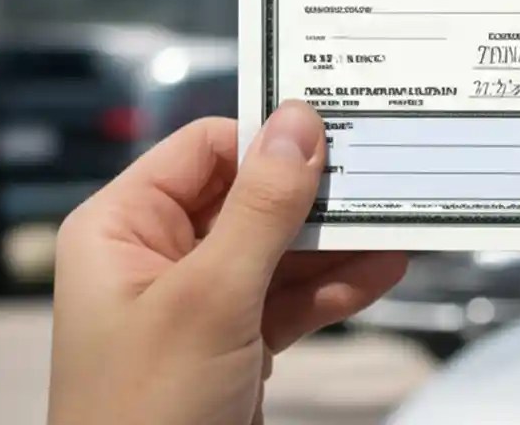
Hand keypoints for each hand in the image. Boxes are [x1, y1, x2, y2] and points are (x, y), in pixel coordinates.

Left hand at [48, 102, 406, 424]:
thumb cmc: (146, 408)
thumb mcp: (211, 297)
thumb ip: (261, 209)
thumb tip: (299, 124)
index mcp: (124, 228)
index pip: (206, 150)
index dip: (269, 141)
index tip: (336, 134)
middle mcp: (158, 254)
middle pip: (251, 198)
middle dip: (315, 197)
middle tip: (379, 181)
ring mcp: (201, 299)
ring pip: (280, 249)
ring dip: (336, 244)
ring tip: (396, 227)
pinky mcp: (235, 338)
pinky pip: (291, 296)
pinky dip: (334, 286)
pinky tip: (380, 273)